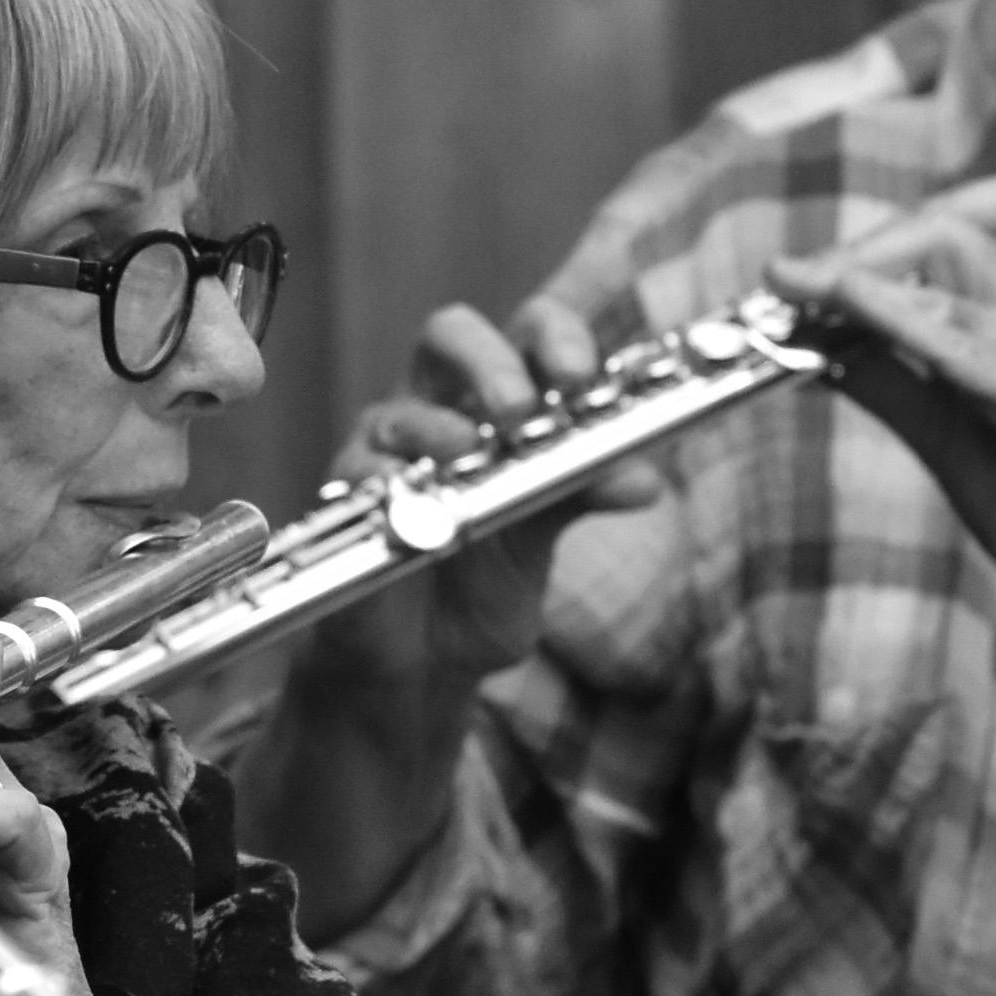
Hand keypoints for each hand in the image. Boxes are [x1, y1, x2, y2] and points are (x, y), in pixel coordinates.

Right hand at [307, 292, 656, 701]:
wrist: (427, 663)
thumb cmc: (484, 582)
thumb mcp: (544, 533)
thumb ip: (584, 494)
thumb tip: (643, 480)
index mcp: (499, 401)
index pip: (527, 332)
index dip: (554, 335)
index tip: (580, 375)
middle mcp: (441, 407)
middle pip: (451, 334)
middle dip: (489, 363)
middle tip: (520, 409)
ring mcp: (389, 447)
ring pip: (402, 410)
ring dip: (440, 431)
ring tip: (469, 457)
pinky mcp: (352, 496)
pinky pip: (364, 475)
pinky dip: (396, 486)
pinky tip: (422, 511)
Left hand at [772, 181, 995, 606]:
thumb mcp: (941, 429)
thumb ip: (887, 383)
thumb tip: (816, 351)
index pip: (942, 231)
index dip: (867, 239)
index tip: (798, 271)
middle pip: (938, 229)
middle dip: (855, 246)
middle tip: (785, 279)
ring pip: (942, 269)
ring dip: (856, 271)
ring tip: (790, 283)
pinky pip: (955, 342)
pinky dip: (895, 316)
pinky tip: (845, 302)